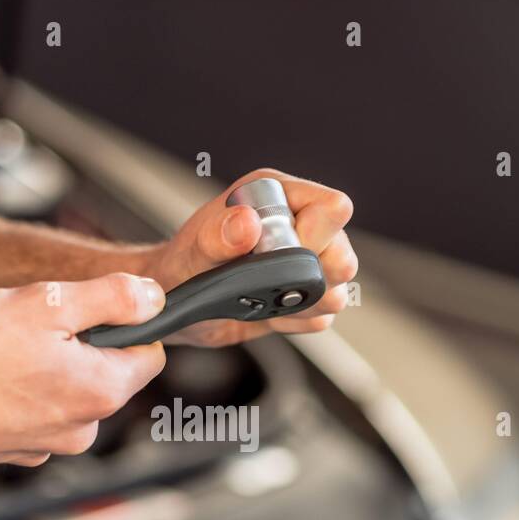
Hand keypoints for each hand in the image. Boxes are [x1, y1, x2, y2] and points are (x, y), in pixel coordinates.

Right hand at [0, 273, 166, 466]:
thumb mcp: (46, 303)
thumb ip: (112, 298)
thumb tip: (155, 297)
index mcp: (101, 392)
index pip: (150, 352)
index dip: (124, 322)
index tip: (84, 308)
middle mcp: (83, 429)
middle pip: (107, 371)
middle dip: (79, 342)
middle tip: (29, 324)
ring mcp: (48, 445)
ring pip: (68, 390)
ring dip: (46, 365)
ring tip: (0, 350)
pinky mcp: (15, 451)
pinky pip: (35, 410)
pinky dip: (19, 390)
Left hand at [134, 169, 357, 346]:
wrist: (175, 301)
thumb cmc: (180, 265)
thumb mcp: (191, 251)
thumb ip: (217, 236)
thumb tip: (247, 224)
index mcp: (278, 196)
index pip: (333, 208)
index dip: (314, 237)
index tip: (277, 256)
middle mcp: (300, 225)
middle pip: (343, 254)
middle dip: (309, 279)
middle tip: (267, 285)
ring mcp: (305, 262)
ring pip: (338, 289)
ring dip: (300, 305)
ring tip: (261, 301)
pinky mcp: (302, 296)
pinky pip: (321, 317)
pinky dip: (292, 323)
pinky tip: (264, 313)